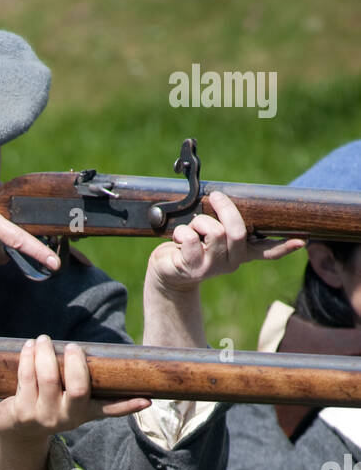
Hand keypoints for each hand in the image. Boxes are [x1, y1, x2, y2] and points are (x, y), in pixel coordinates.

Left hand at [0, 336, 149, 442]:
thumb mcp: (71, 401)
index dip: (128, 405)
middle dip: (75, 361)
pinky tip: (29, 347)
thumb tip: (101, 356)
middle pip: (78, 388)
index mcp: (85, 412)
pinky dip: (28, 357)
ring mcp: (45, 416)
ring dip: (45, 352)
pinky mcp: (23, 412)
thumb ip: (85, 385)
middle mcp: (68, 417)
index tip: (146, 400)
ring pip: (48, 377)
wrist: (18, 430)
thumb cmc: (50, 403)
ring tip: (43, 340)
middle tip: (72, 346)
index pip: (111, 410)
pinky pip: (27, 376)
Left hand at [146, 190, 304, 295]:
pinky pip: (191, 239)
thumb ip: (225, 222)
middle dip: (226, 208)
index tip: (301, 241)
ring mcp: (212, 268)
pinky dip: (183, 231)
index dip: (284, 246)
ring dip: (200, 221)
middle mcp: (231, 262)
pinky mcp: (192, 268)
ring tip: (191, 228)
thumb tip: (227, 199)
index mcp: (240, 253)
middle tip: (216, 196)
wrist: (167, 273)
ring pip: (214, 232)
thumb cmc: (190, 246)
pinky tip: (179, 238)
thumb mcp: (212, 233)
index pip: (267, 252)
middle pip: (237, 231)